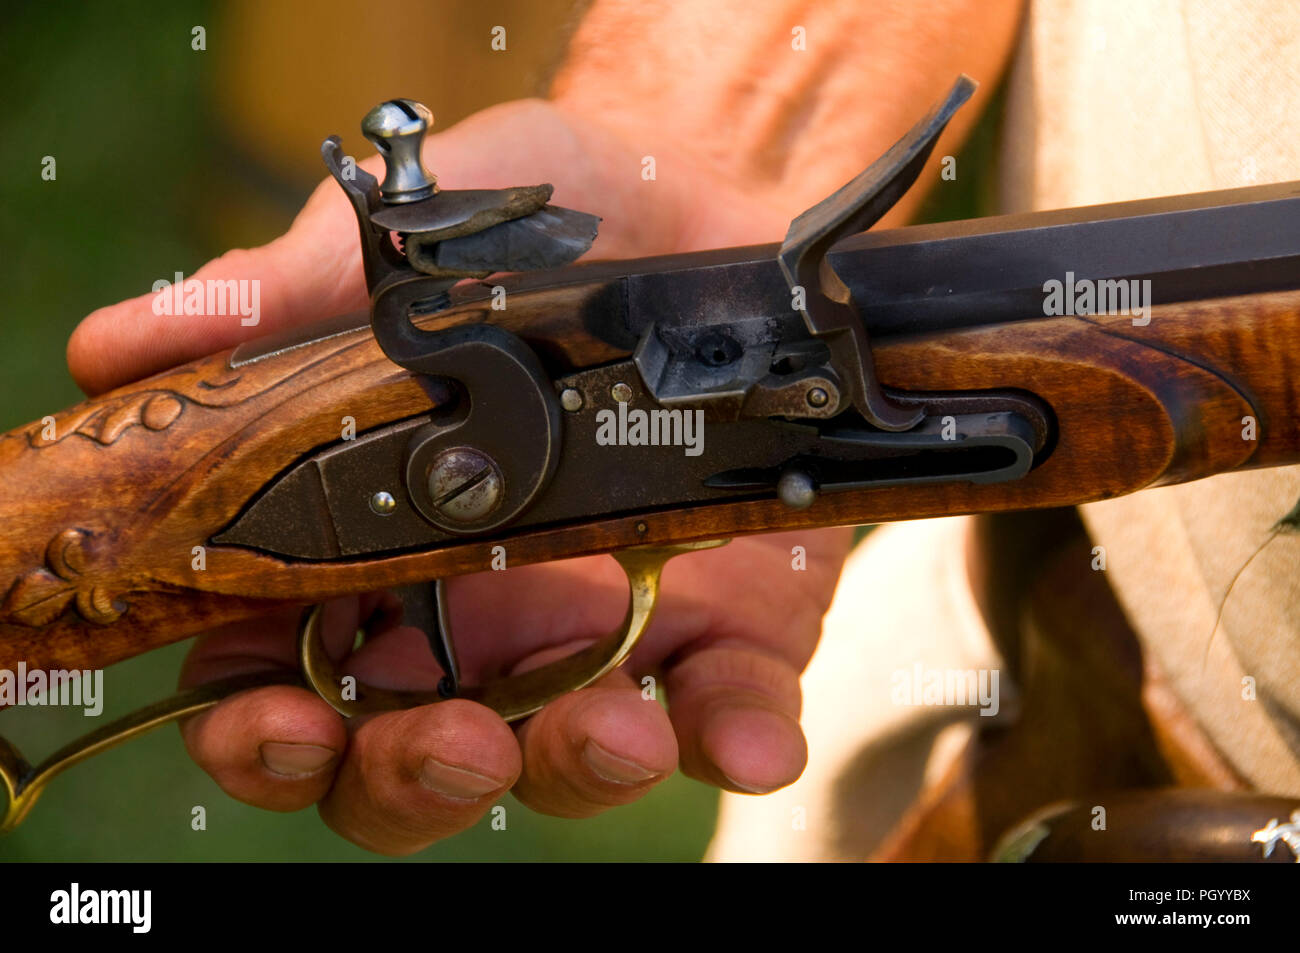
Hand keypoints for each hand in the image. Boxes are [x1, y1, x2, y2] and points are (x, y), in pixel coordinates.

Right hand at [67, 99, 852, 854]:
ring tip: (612, 727)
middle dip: (412, 778)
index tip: (269, 714)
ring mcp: (603, 630)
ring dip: (573, 769)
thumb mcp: (422, 235)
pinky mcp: (727, 625)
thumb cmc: (546, 226)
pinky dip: (733, 738)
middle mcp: (475, 616)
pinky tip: (745, 736)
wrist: (707, 206)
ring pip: (558, 764)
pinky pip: (726, 717)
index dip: (256, 722)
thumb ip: (294, 289)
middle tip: (450, 743)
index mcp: (373, 546)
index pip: (279, 676)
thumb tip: (118, 341)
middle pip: (405, 759)